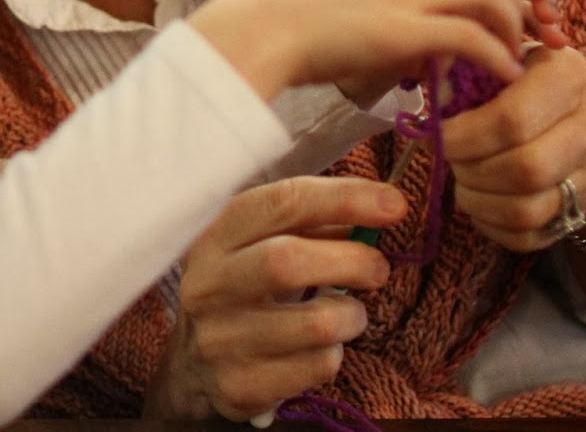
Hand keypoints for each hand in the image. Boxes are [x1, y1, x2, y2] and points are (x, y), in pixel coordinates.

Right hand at [145, 176, 407, 420]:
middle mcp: (207, 285)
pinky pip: (316, 367)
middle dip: (352, 260)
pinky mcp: (240, 386)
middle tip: (378, 268)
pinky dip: (334, 354)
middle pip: (287, 262)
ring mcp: (219, 339)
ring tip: (348, 313)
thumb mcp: (261, 245)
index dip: (344, 199)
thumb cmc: (246, 289)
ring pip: (315, 324)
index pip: (281, 203)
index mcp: (214, 236)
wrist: (193, 365)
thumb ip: (312, 223)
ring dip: (351, 315)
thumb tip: (380, 208)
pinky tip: (320, 347)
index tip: (393, 204)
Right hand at [188, 0, 531, 105]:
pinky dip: (497, 55)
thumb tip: (403, 45)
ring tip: (519, 58)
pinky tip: (504, 78)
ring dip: (515, 23)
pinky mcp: (395, 30)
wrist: (250, 31)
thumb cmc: (283, 29)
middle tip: (539, 32)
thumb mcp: (342, 9)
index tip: (525, 1)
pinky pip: (468, 33)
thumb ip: (378, 16)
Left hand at [439, 45, 585, 251]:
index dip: (465, 136)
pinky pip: (530, 236)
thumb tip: (433, 110)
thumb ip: (464, 75)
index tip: (438, 136)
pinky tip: (478, 200)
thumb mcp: (496, 62)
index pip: (512, 119)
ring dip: (479, 201)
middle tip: (450, 160)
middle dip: (472, 170)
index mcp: (570, 74)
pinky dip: (491, 225)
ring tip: (462, 180)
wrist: (573, 114)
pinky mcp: (584, 209)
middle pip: (526, 168)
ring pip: (529, 210)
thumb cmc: (519, 81)